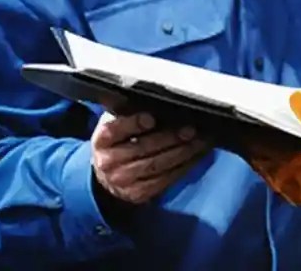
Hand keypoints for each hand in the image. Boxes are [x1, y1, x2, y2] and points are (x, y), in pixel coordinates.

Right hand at [90, 111, 210, 204]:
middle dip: (170, 138)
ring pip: (157, 165)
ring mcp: (123, 181)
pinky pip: (165, 180)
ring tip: (199, 142)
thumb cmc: (118, 142)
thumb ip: (130, 115)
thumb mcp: (117, 124)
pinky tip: (195, 156)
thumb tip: (161, 107)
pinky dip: (183, 166)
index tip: (152, 118)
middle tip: (190, 130)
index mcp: (101, 140)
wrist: (107, 175)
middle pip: (142, 148)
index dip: (133, 124)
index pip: (114, 130)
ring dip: (182, 153)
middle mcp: (108, 162)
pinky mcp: (138, 194)